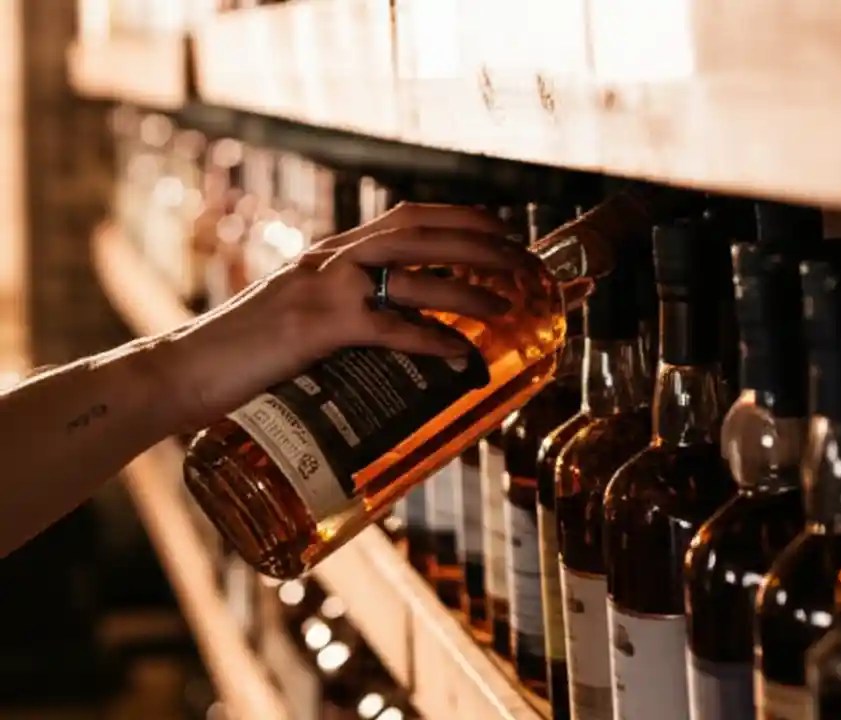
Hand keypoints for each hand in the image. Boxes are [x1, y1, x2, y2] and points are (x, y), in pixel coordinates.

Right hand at [159, 203, 533, 431]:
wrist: (183, 371)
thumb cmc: (246, 353)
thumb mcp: (302, 316)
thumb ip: (347, 311)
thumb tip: (403, 330)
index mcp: (332, 252)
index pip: (409, 216)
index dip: (463, 219)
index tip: (505, 231)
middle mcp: (332, 259)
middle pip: (422, 231)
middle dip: (482, 242)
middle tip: (525, 263)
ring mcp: (323, 289)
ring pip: (413, 272)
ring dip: (468, 286)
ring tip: (508, 305)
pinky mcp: (316, 328)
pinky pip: (389, 327)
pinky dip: (431, 338)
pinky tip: (463, 354)